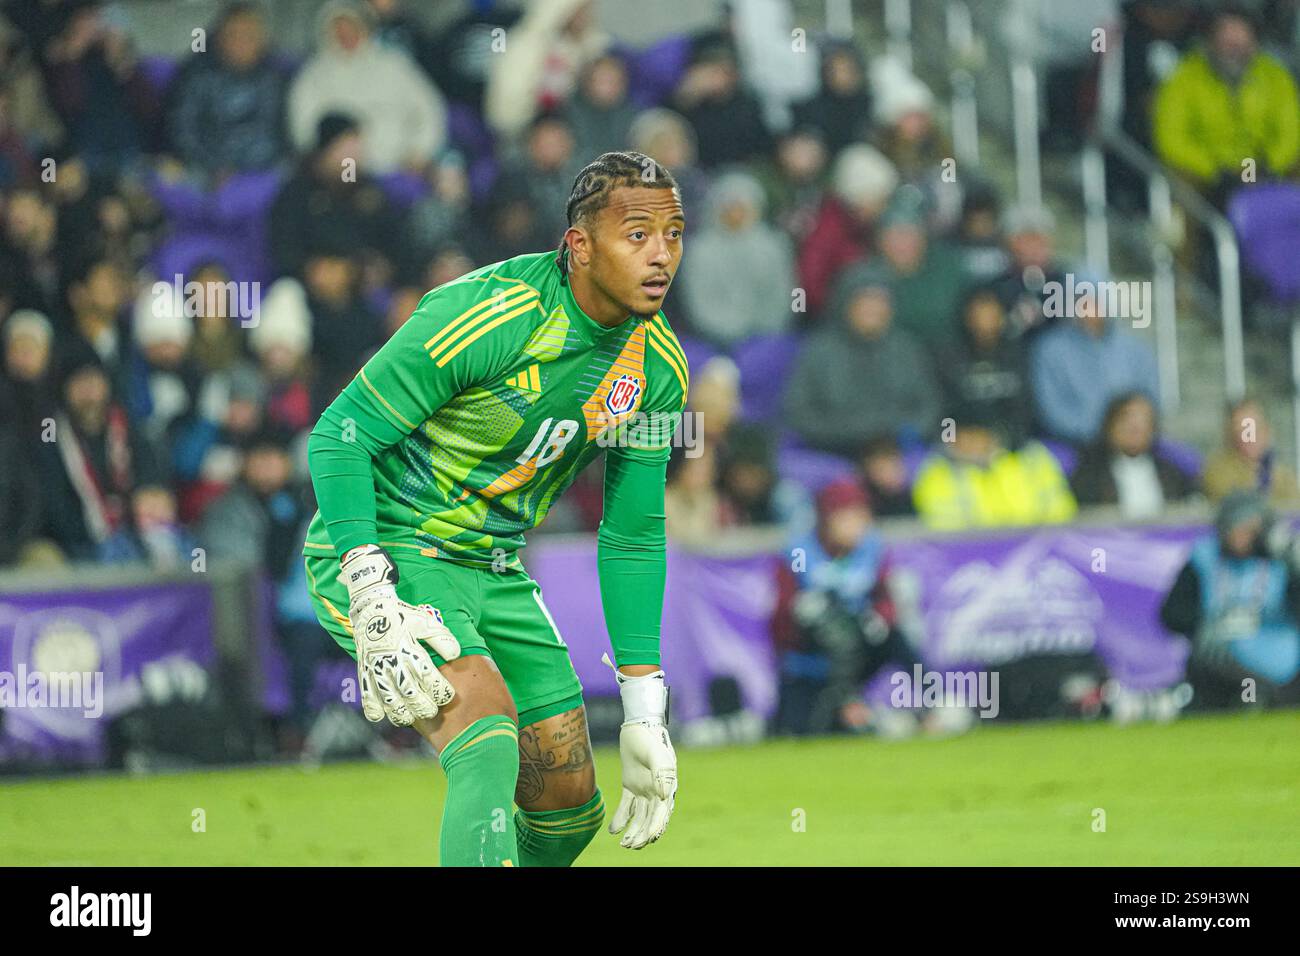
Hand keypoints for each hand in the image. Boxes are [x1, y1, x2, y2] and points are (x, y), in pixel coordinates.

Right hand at [338, 545, 460, 725]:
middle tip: (431, 711)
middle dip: (422, 706)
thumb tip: (456, 654)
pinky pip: (366, 694)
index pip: (427, 675)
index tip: (447, 696)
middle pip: (408, 692)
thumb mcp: (425, 621)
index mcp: (409, 648)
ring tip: (409, 718)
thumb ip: (441, 638)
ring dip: (399, 712)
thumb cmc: (403, 616)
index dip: (439, 690)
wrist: (370, 608)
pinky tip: (381, 716)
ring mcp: (375, 668)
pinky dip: (372, 709)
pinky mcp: (363, 671)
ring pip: (387, 698)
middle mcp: (392, 660)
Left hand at [607, 665, 676, 848]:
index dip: (656, 827)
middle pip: (651, 819)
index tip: (648, 838)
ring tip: (623, 844)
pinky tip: (612, 830)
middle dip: (642, 835)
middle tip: (630, 846)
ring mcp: (644, 789)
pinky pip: (627, 807)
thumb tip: (663, 796)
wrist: (638, 725)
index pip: (663, 813)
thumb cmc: (650, 738)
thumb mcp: (656, 755)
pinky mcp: (631, 785)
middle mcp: (657, 791)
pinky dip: (621, 819)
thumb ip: (662, 774)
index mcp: (667, 786)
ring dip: (632, 831)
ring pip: (639, 817)